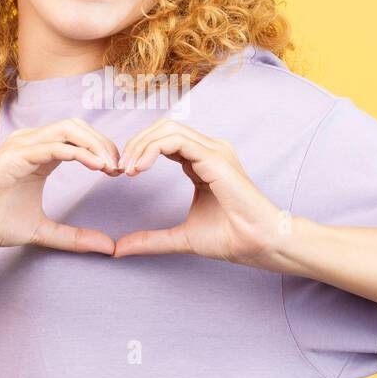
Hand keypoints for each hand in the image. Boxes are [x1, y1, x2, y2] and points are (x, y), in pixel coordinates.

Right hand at [0, 118, 123, 253]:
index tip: (118, 172)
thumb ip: (74, 237)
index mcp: (39, 154)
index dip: (103, 150)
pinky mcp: (16, 155)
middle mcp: (32, 143)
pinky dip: (79, 153)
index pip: (79, 137)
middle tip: (120, 167)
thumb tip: (108, 247)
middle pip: (78, 126)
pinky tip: (97, 167)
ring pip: (69, 129)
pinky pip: (54, 146)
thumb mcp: (43, 231)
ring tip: (111, 166)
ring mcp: (23, 146)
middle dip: (104, 143)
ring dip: (96, 144)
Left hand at [110, 119, 284, 264]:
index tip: (122, 174)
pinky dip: (152, 149)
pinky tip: (140, 169)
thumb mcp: (180, 238)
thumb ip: (151, 240)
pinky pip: (176, 140)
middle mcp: (209, 150)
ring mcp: (213, 150)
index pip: (165, 141)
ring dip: (141, 145)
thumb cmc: (230, 239)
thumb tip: (119, 249)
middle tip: (120, 168)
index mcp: (202, 162)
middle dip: (136, 143)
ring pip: (167, 128)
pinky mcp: (214, 157)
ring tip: (128, 169)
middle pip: (163, 128)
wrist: (257, 244)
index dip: (140, 151)